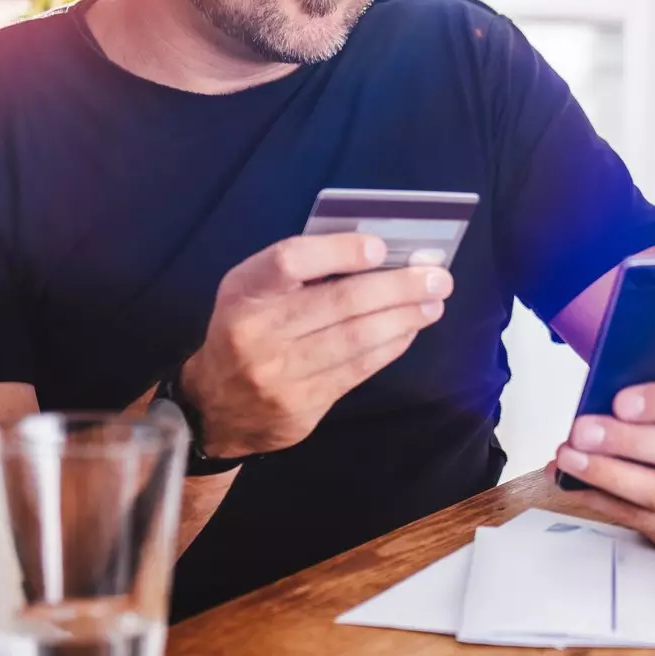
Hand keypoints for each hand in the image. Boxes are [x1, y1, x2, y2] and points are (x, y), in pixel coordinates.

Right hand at [181, 233, 451, 457]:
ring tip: (433, 303)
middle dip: (397, 288)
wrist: (216, 408)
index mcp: (244, 290)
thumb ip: (304, 273)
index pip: (290, 260)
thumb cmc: (249, 330)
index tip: (380, 247)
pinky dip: (390, 347)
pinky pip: (357, 370)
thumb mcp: (255, 292)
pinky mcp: (301, 406)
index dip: (339, 251)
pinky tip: (409, 331)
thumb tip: (380, 254)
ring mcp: (278, 373)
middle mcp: (256, 331)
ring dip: (404, 319)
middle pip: (339, 303)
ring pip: (356, 340)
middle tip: (438, 278)